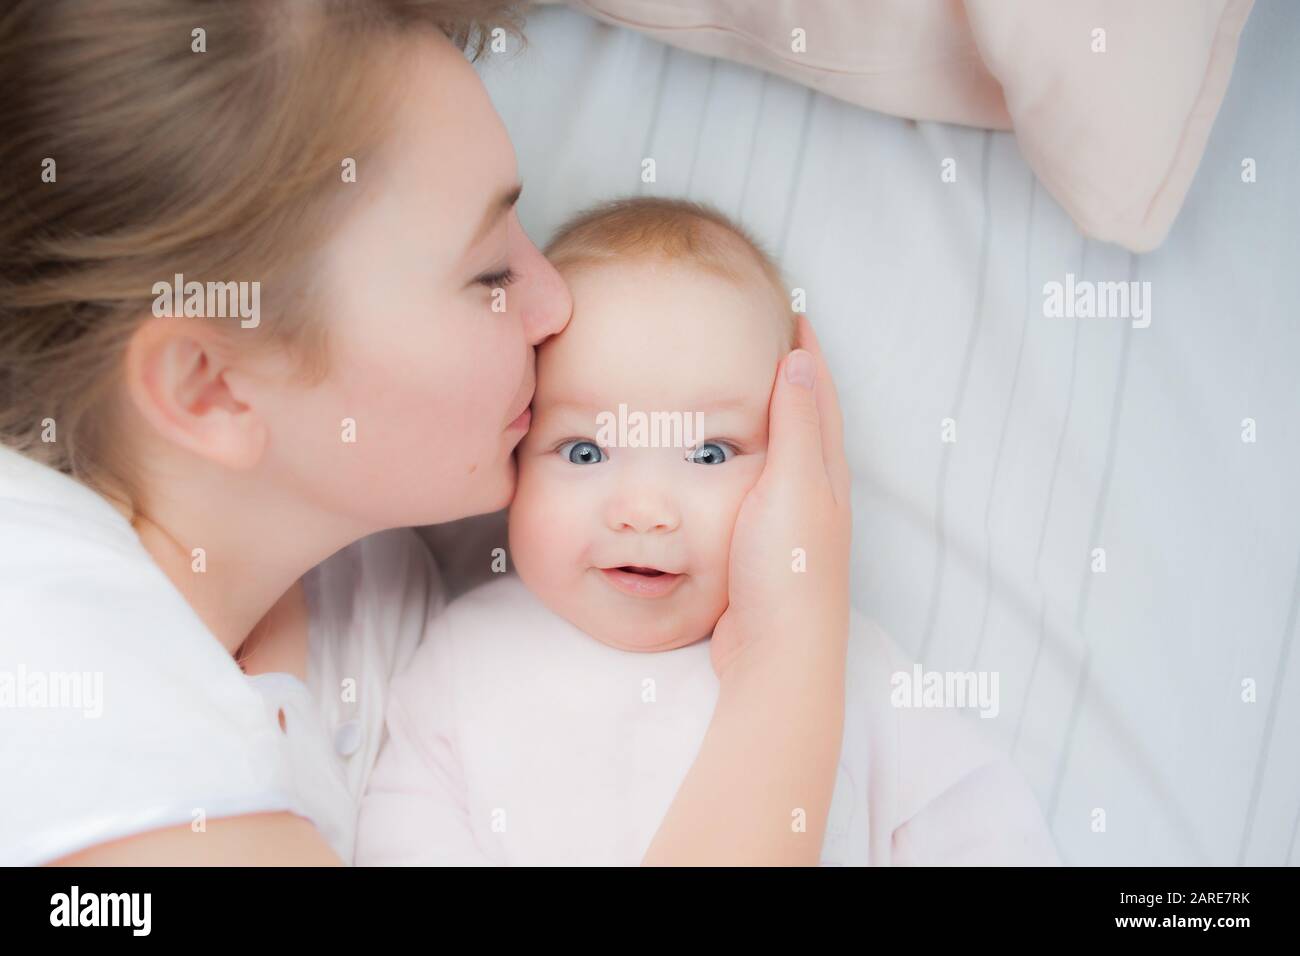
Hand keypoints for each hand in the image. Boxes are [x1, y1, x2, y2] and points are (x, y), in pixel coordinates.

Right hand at [710, 315, 851, 678]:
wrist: (778, 655)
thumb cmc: (787, 571)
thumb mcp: (791, 487)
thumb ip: (795, 426)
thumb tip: (799, 361)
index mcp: (825, 473)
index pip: (818, 397)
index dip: (807, 354)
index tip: (792, 313)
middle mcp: (817, 495)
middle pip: (811, 422)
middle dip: (795, 379)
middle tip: (767, 341)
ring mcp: (795, 525)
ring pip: (787, 456)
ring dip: (774, 419)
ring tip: (744, 392)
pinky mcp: (768, 551)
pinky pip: (762, 487)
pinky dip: (750, 461)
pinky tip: (726, 469)